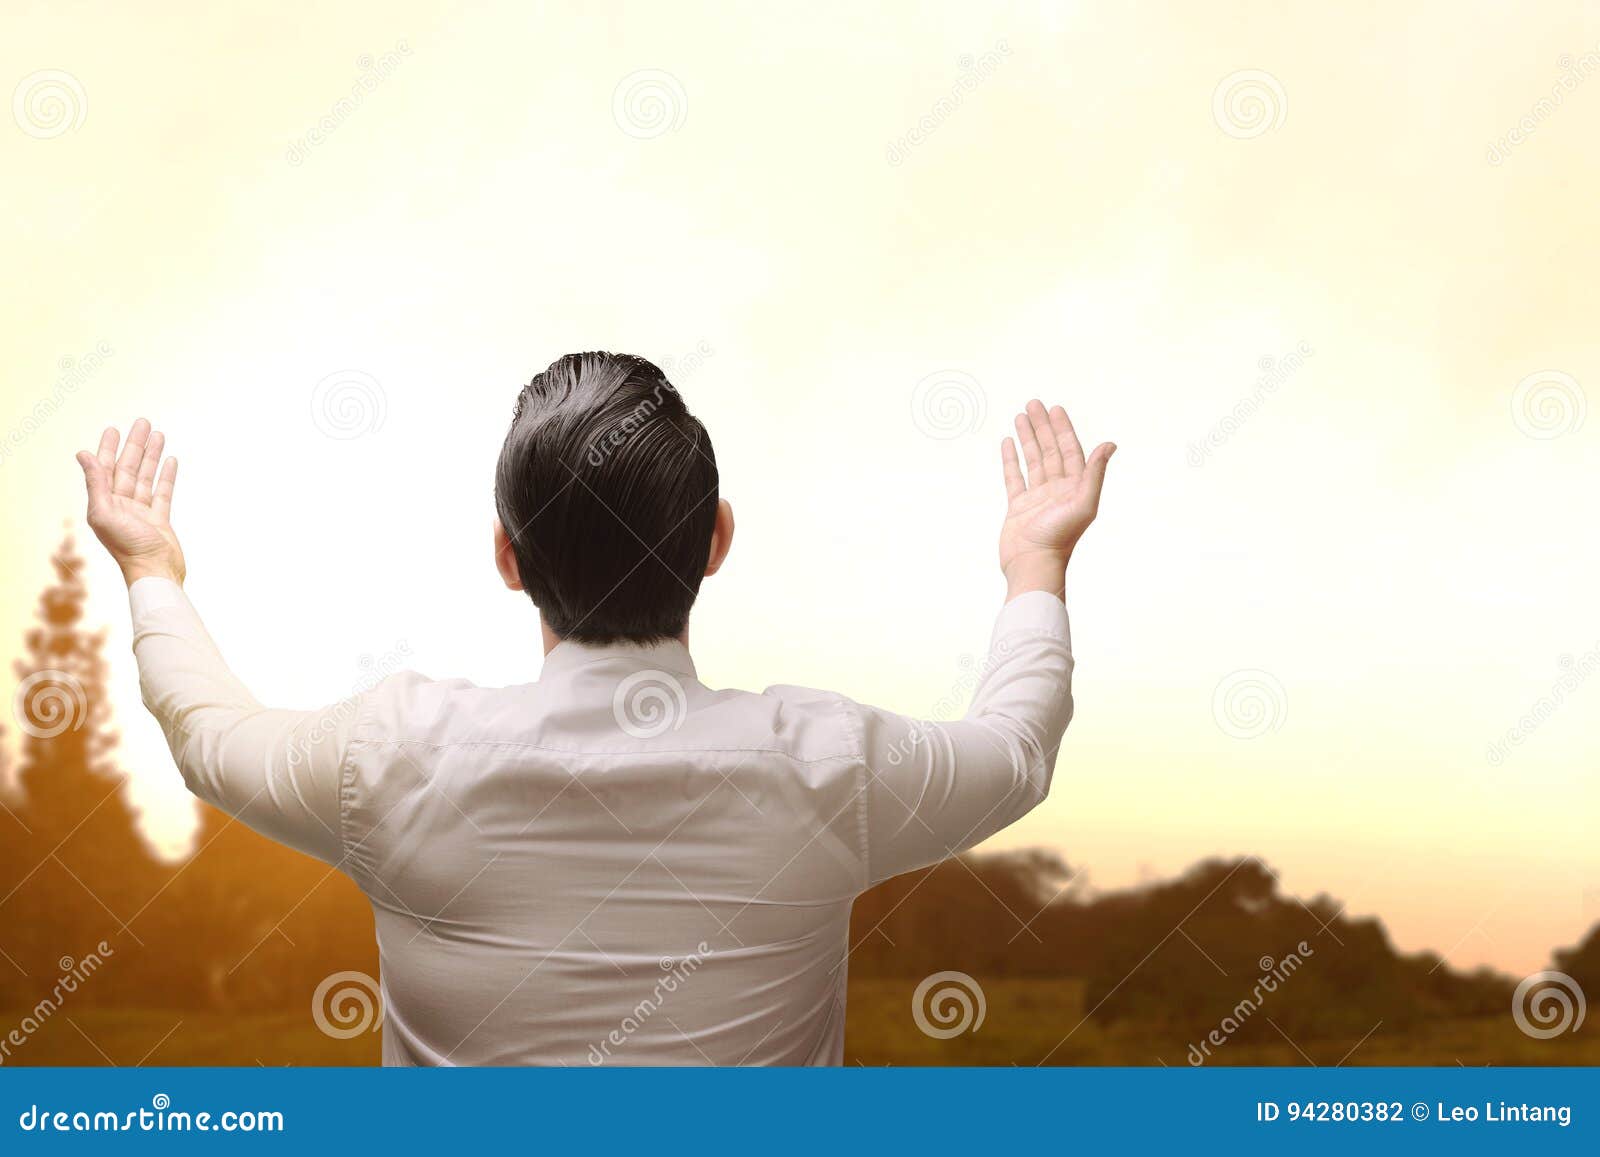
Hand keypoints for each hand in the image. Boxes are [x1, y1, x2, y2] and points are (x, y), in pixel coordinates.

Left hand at [76, 419, 186, 585]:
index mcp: (104, 503)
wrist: (155, 571)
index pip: (105, 469)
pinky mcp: (160, 519)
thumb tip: (84, 455)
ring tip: (159, 435)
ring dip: (152, 456)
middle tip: (143, 423)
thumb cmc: (128, 547)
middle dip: (135, 445)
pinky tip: (170, 461)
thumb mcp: (105, 513)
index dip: (108, 448)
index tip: (114, 430)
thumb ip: (96, 483)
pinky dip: (166, 476)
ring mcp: (141, 512)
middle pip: (128, 468)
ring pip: (146, 477)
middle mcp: (121, 505)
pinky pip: (162, 493)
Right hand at [998, 400, 1114, 598]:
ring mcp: (1037, 497)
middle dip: (1042, 426)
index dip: (1063, 428)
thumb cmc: (1060, 538)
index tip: (1054, 409)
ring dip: (1027, 438)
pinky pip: (1014, 477)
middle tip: (1033, 404)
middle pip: (1050, 450)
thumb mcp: (1083, 504)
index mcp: (1075, 487)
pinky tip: (1008, 443)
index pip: (1069, 450)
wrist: (1033, 564)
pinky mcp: (1018, 506)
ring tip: (1019, 417)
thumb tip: (1110, 445)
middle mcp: (1057, 489)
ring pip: (1032, 460)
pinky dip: (1011, 460)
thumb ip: (1094, 474)